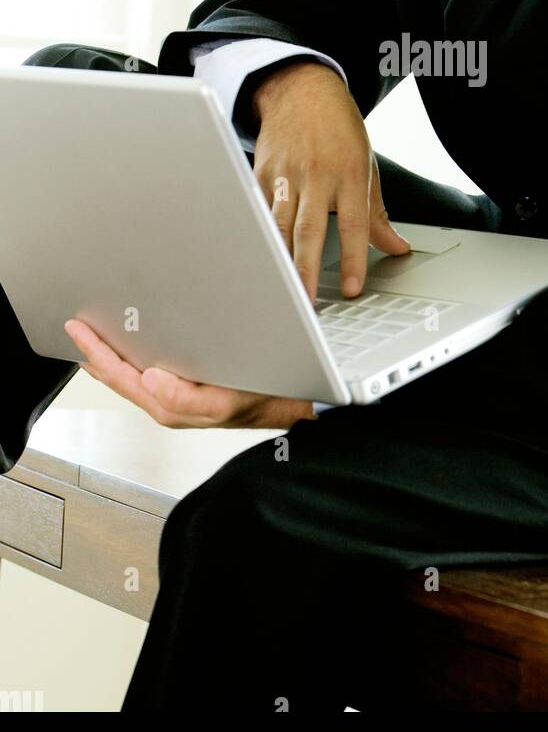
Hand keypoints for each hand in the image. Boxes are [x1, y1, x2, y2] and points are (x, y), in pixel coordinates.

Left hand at [65, 319, 316, 429]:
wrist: (288, 404)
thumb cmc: (260, 401)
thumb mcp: (223, 401)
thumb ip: (185, 396)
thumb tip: (150, 379)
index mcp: (168, 405)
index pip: (121, 375)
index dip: (96, 351)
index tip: (78, 329)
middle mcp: (166, 401)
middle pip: (118, 375)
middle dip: (94, 352)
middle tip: (75, 326)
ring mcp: (174, 395)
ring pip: (130, 374)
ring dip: (109, 354)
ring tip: (92, 337)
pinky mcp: (185, 386)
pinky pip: (146, 371)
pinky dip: (131, 356)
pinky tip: (129, 347)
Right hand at [251, 59, 411, 300]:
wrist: (300, 89)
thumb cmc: (338, 129)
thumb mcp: (367, 164)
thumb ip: (377, 213)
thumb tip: (397, 247)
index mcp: (350, 174)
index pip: (354, 224)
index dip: (355, 258)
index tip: (354, 288)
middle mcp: (317, 175)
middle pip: (310, 229)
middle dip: (307, 268)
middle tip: (308, 300)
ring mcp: (285, 174)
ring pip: (278, 224)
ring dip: (280, 259)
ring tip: (280, 289)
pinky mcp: (261, 173)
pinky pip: (259, 210)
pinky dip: (259, 236)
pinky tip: (258, 260)